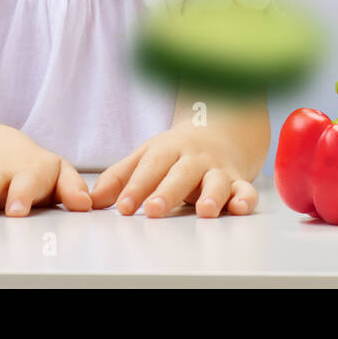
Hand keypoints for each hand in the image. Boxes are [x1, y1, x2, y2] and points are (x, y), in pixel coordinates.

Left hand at [90, 124, 258, 217]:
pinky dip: (246, 198)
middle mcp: (193, 158)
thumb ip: (120, 178)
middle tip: (153, 211)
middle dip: (168, 192)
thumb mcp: (147, 156)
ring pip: (216, 181)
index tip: (122, 207)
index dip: (135, 187)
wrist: (222, 128)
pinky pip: (246, 188)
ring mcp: (217, 169)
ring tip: (204, 211)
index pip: (150, 167)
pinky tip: (240, 207)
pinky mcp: (238, 180)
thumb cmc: (177, 150)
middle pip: (181, 173)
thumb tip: (91, 200)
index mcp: (167, 150)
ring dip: (211, 195)